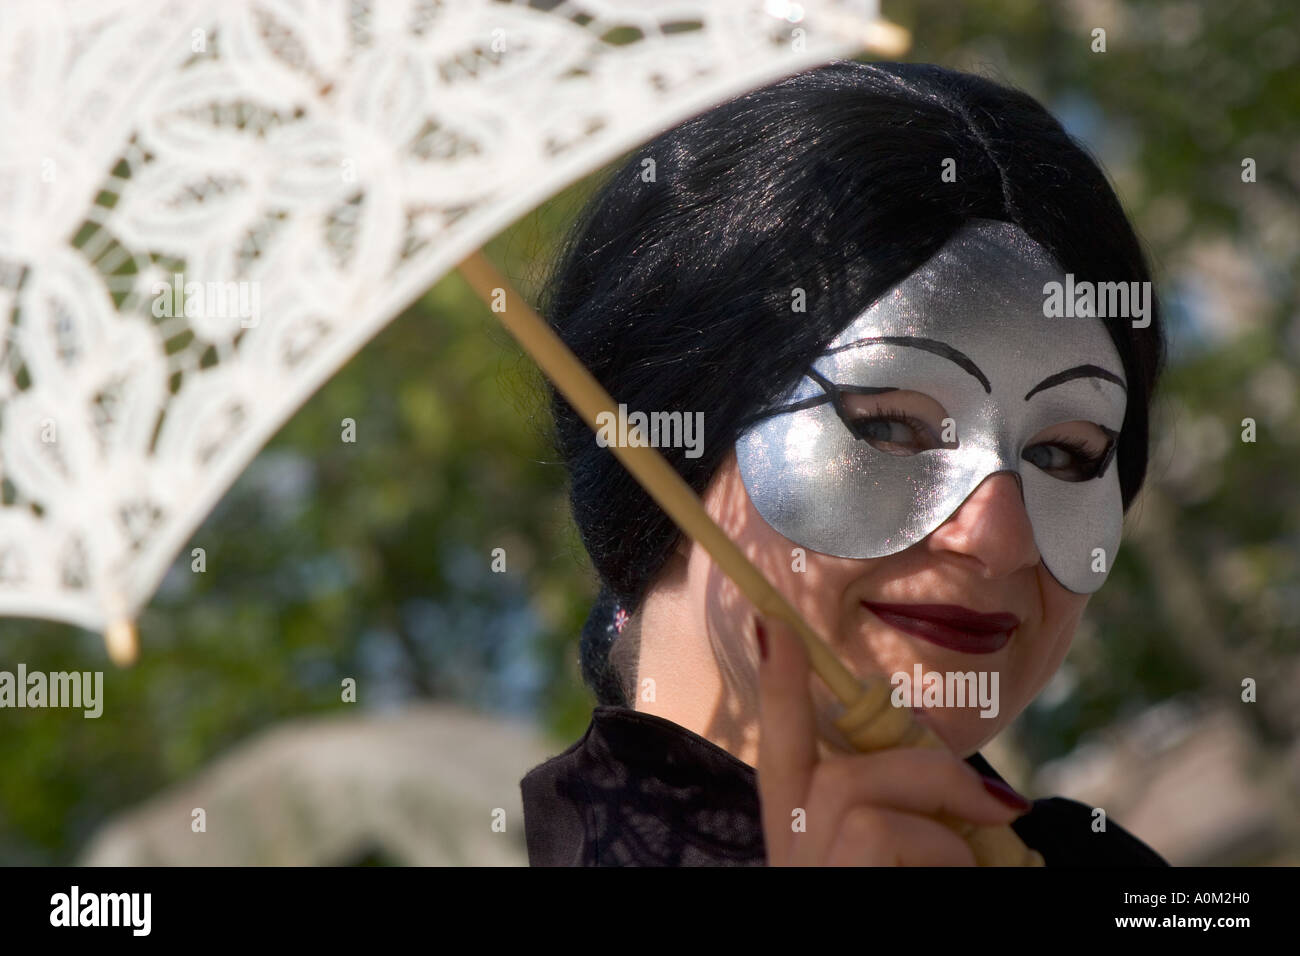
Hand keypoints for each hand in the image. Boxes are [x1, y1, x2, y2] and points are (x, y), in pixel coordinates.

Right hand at [753, 615, 1031, 865]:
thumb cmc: (927, 917)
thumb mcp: (919, 857)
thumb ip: (925, 817)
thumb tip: (990, 796)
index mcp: (810, 835)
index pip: (781, 751)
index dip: (776, 686)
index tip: (771, 621)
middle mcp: (791, 850)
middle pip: (836, 769)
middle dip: (927, 770)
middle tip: (999, 805)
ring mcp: (803, 866)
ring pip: (853, 787)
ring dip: (940, 823)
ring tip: (975, 868)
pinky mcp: (830, 880)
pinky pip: (877, 829)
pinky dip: (941, 852)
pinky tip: (962, 883)